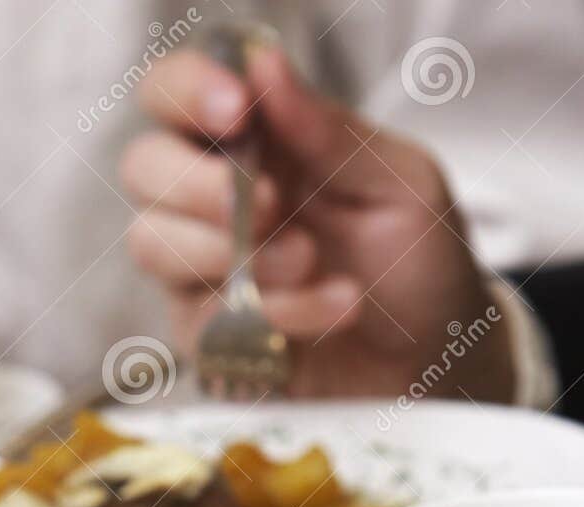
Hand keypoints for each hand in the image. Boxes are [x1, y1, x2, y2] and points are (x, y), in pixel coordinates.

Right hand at [120, 44, 513, 401]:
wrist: (439, 364)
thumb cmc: (421, 266)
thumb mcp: (401, 185)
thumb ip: (331, 131)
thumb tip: (265, 65)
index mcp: (256, 143)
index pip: (175, 93)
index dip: (188, 90)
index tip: (238, 109)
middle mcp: (216, 202)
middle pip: (144, 168)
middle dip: (199, 184)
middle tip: (273, 204)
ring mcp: (207, 273)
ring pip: (155, 245)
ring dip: (238, 251)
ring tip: (314, 260)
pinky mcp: (212, 339)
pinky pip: (204, 320)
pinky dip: (276, 312)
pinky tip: (336, 309)